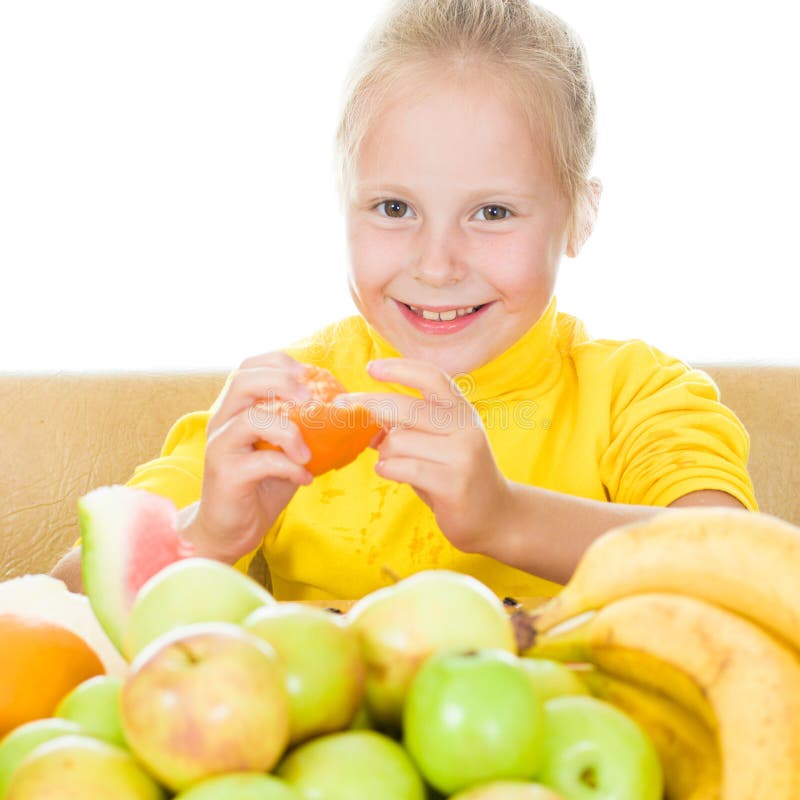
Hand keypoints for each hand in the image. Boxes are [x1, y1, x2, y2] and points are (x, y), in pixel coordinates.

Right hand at [183, 352, 314, 563]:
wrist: (230, 530)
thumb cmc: (261, 485)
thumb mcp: (286, 449)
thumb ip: (303, 427)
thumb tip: (345, 410)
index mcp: (235, 408)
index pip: (249, 366)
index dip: (281, 363)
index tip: (311, 377)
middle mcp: (222, 420)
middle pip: (244, 380)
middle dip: (284, 382)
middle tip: (313, 401)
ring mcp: (220, 446)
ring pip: (251, 419)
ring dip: (290, 431)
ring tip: (308, 453)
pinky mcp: (225, 474)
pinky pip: (261, 461)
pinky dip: (290, 467)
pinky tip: (304, 479)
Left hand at [336, 358, 511, 553]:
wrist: (495, 515)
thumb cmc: (456, 474)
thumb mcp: (439, 442)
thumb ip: (410, 426)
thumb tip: (366, 415)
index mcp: (462, 411)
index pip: (432, 377)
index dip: (400, 369)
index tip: (371, 368)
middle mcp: (466, 428)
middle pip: (405, 407)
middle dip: (369, 406)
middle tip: (343, 407)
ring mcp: (462, 455)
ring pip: (398, 442)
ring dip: (384, 453)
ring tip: (393, 463)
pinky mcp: (453, 484)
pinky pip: (402, 468)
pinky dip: (388, 469)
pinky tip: (391, 473)